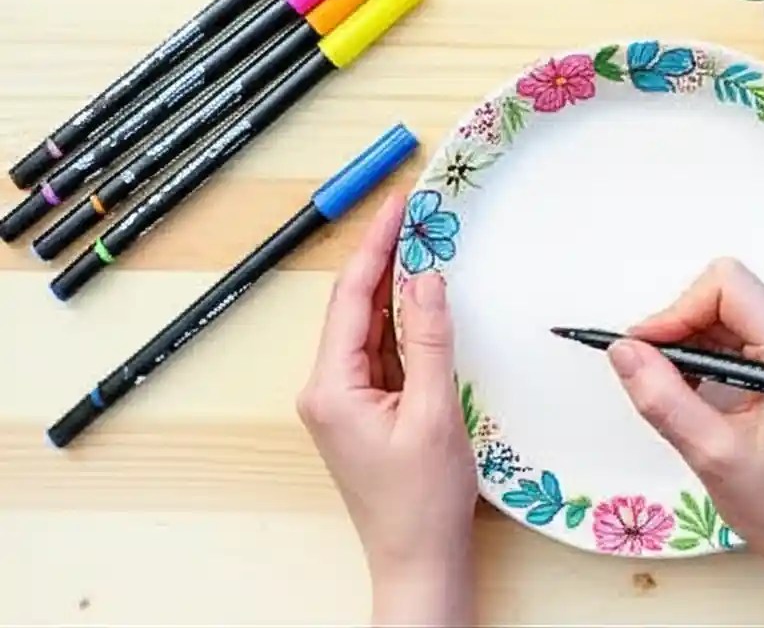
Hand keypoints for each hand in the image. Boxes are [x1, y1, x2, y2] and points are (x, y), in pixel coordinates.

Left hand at [297, 193, 476, 626]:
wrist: (418, 559)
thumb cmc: (422, 500)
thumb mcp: (434, 413)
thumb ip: (430, 341)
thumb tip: (427, 280)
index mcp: (331, 387)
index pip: (352, 299)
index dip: (376, 247)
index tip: (398, 207)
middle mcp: (327, 388)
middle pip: (357, 307)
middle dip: (386, 259)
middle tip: (417, 215)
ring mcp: (345, 399)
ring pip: (371, 327)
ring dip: (398, 289)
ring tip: (425, 243)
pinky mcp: (366, 408)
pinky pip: (384, 352)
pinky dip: (405, 323)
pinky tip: (426, 297)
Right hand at [608, 258, 763, 625]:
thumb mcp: (709, 453)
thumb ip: (663, 398)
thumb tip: (623, 349)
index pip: (729, 286)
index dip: (678, 310)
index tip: (646, 350)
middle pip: (728, 295)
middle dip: (682, 329)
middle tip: (656, 377)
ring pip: (731, 310)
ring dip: (694, 342)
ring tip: (681, 392)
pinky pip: (743, 328)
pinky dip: (711, 351)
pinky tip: (702, 390)